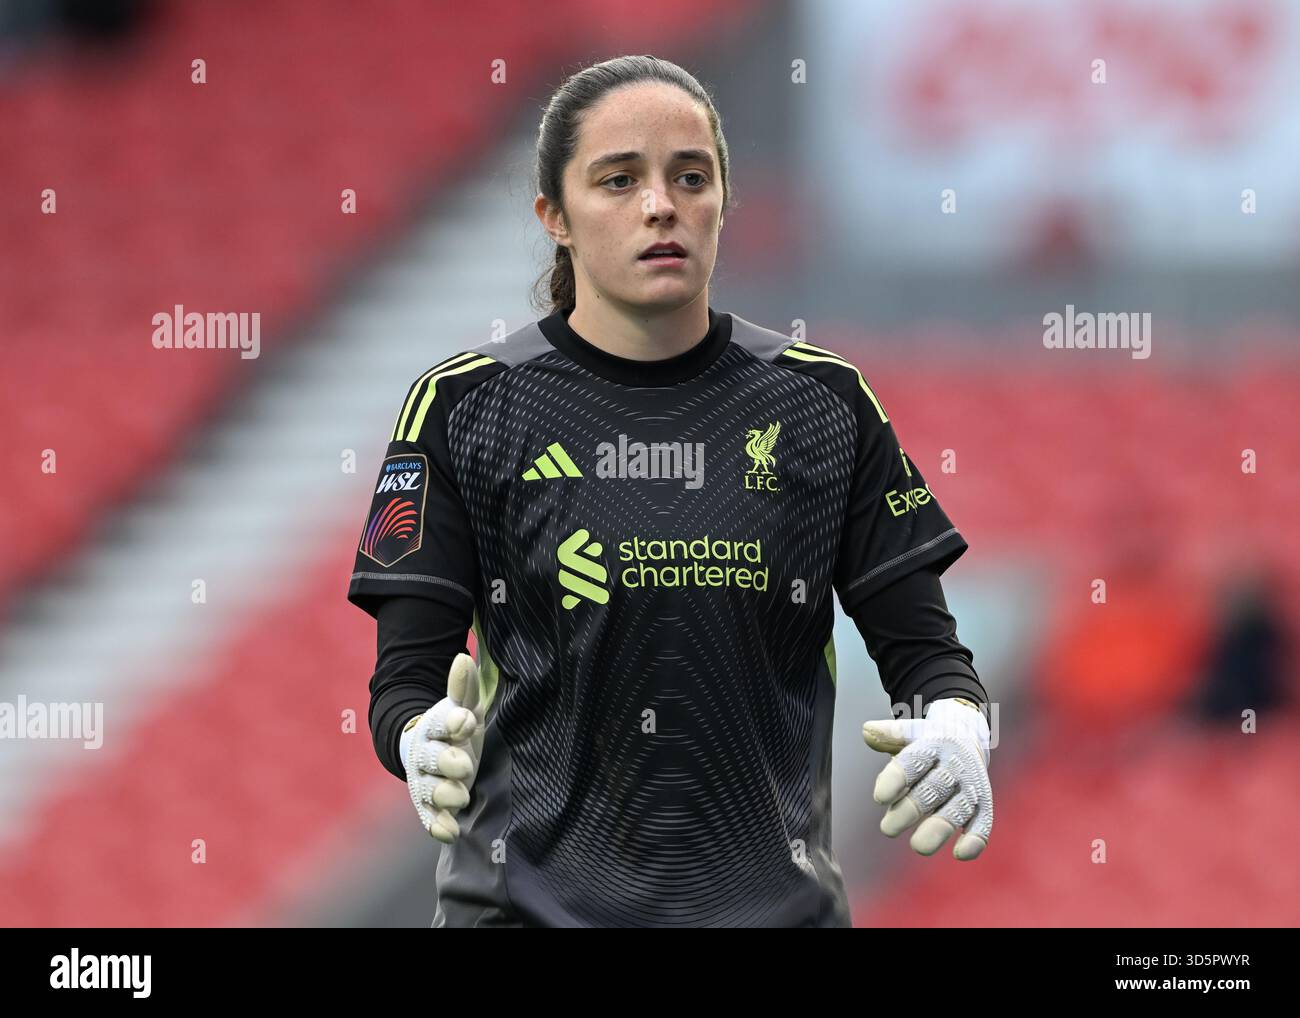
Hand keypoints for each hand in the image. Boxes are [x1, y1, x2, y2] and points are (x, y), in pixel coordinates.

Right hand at [400, 653, 484, 842]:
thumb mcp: (463, 706)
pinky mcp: (429, 806)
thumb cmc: (455, 728)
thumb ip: (462, 687)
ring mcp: (425, 781)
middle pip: (431, 759)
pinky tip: (450, 833)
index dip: (452, 722)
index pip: (439, 722)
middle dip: (447, 762)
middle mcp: (426, 755)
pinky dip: (437, 825)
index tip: (465, 721)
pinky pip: (429, 817)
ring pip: (428, 790)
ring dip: (443, 794)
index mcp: (434, 727)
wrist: (432, 753)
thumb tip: (462, 658)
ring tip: (461, 798)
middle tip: (464, 765)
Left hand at [861, 697, 992, 859]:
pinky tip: (959, 854)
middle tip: (887, 829)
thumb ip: (889, 736)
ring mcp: (971, 786)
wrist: (965, 738)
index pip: (914, 761)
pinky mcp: (983, 804)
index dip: (896, 779)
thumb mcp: (908, 734)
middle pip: (933, 789)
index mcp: (934, 744)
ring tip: (918, 847)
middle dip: (910, 809)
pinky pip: (983, 822)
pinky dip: (975, 839)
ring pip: (958, 809)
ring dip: (939, 829)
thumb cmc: (926, 742)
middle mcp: (956, 765)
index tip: (879, 798)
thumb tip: (867, 732)